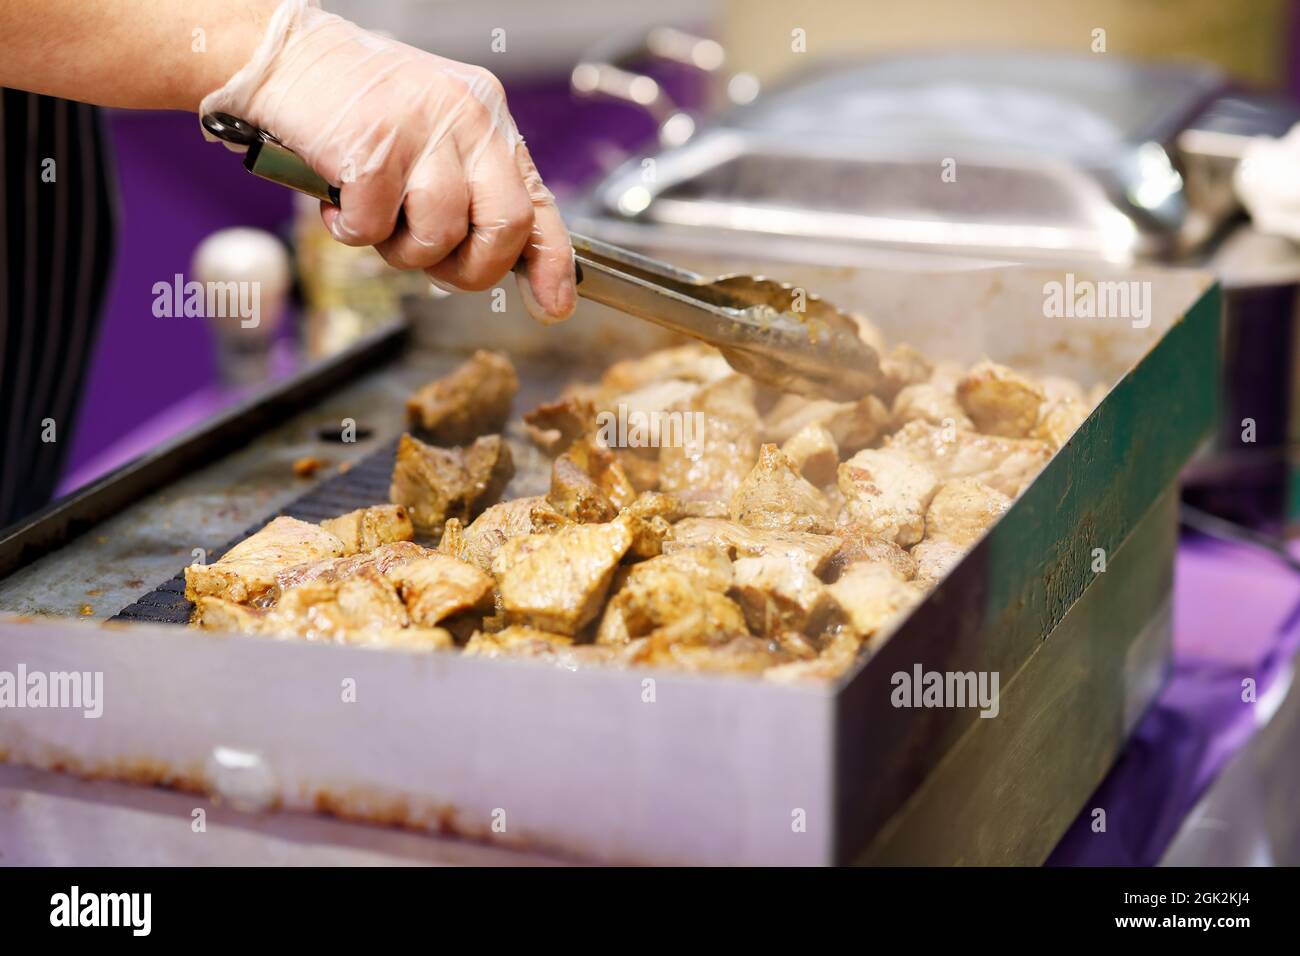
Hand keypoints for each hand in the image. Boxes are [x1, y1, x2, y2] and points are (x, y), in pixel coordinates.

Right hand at [200, 0, 575, 321]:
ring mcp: (423, 127)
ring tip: (376, 218)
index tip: (553, 306)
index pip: (538, 203)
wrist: (285, 57)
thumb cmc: (359, 109)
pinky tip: (340, 202)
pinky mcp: (373, 143)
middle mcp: (468, 117)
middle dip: (469, 267)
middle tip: (431, 261)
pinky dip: (352, 230)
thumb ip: (473, 192)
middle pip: (504, 226)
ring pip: (441, 232)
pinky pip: (375, 225)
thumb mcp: (435, 141)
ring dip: (402, 248)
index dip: (551, 263)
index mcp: (490, 121)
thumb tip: (510, 264)